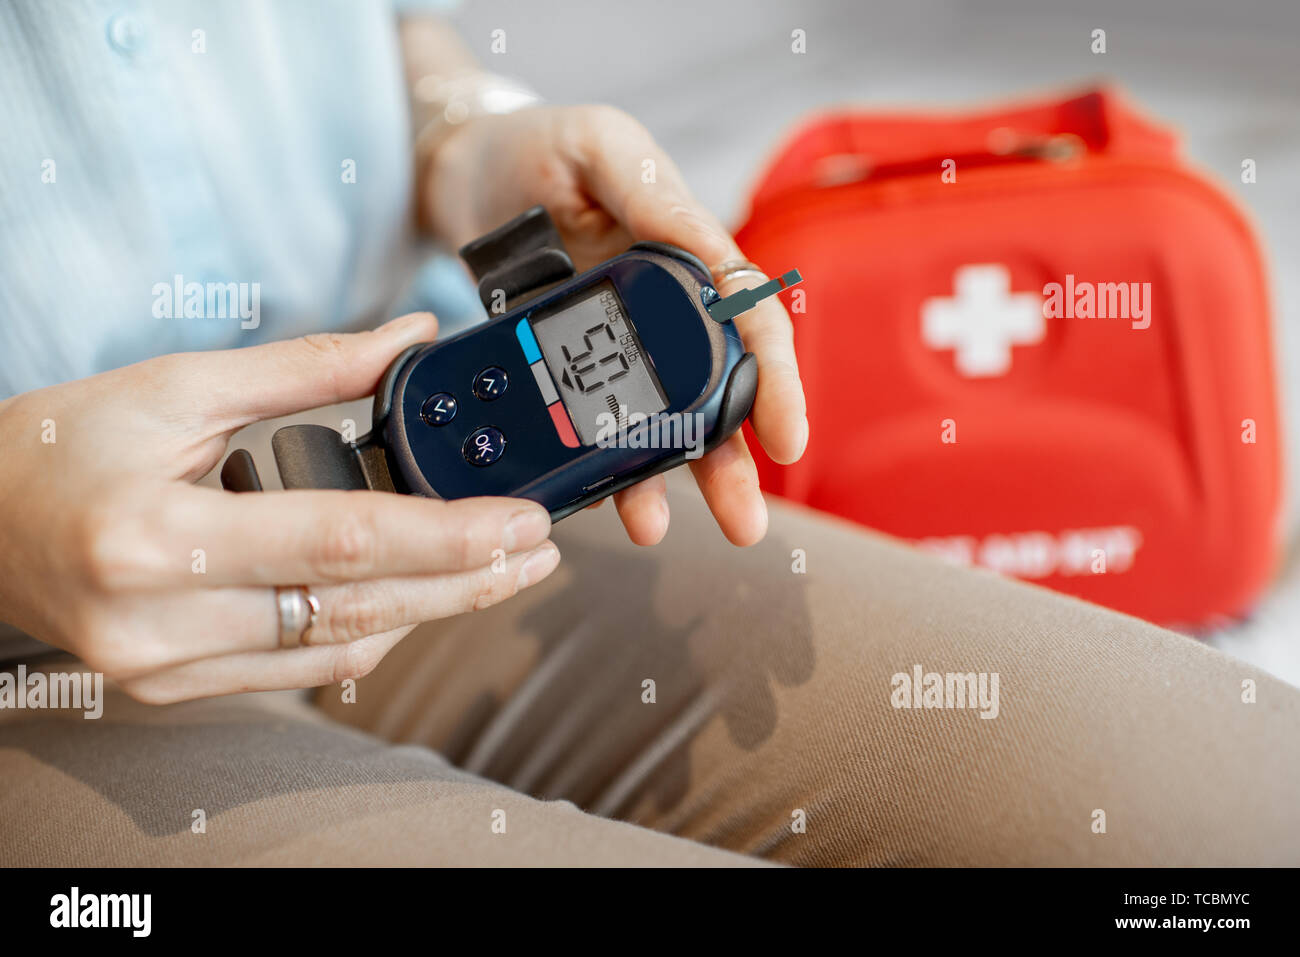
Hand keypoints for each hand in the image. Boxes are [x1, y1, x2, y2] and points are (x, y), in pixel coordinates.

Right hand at [0, 313, 558, 703]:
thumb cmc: (61, 447)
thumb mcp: (178, 386)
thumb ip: (309, 367)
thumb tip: (413, 337)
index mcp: (157, 538)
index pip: (339, 542)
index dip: (446, 536)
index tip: (522, 523)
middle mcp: (162, 623)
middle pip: (356, 609)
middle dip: (465, 582)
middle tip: (538, 551)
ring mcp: (169, 669)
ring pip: (340, 650)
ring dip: (429, 608)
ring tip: (497, 568)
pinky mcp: (179, 688)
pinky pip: (304, 671)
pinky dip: (369, 629)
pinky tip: (418, 593)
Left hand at [420, 105, 807, 546]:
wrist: (455, 173)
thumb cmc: (532, 146)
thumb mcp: (601, 150)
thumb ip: (655, 197)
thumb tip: (714, 258)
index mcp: (684, 251)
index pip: (747, 321)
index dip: (775, 380)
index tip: (786, 438)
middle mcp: (662, 305)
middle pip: (712, 391)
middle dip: (731, 460)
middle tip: (745, 521)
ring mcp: (617, 341)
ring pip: (659, 421)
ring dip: (669, 479)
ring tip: (659, 529)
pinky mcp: (570, 364)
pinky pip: (595, 423)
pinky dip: (604, 465)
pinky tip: (607, 501)